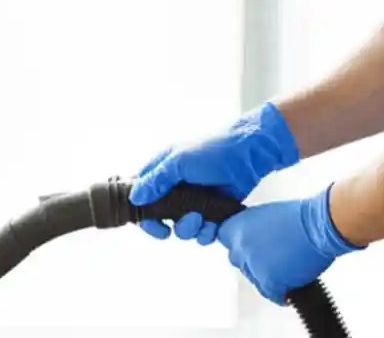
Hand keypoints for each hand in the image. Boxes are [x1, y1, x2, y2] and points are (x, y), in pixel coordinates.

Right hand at [129, 102, 299, 243]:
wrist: (250, 154)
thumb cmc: (213, 150)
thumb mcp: (180, 161)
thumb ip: (156, 180)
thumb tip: (134, 198)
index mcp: (163, 172)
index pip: (143, 197)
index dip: (144, 215)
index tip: (153, 225)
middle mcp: (177, 188)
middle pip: (162, 219)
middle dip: (170, 226)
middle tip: (176, 227)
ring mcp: (195, 201)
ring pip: (183, 228)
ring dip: (191, 229)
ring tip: (202, 219)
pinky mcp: (213, 211)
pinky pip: (204, 231)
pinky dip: (208, 232)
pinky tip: (214, 225)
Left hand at [217, 186, 361, 304]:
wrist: (318, 226)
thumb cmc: (301, 217)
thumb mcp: (267, 215)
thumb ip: (254, 229)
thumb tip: (254, 240)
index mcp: (239, 225)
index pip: (224, 237)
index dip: (238, 243)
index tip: (246, 247)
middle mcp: (241, 245)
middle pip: (238, 260)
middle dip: (252, 261)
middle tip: (270, 259)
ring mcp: (253, 265)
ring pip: (254, 279)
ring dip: (267, 277)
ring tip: (285, 271)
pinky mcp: (268, 281)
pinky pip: (271, 294)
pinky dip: (282, 293)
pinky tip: (290, 286)